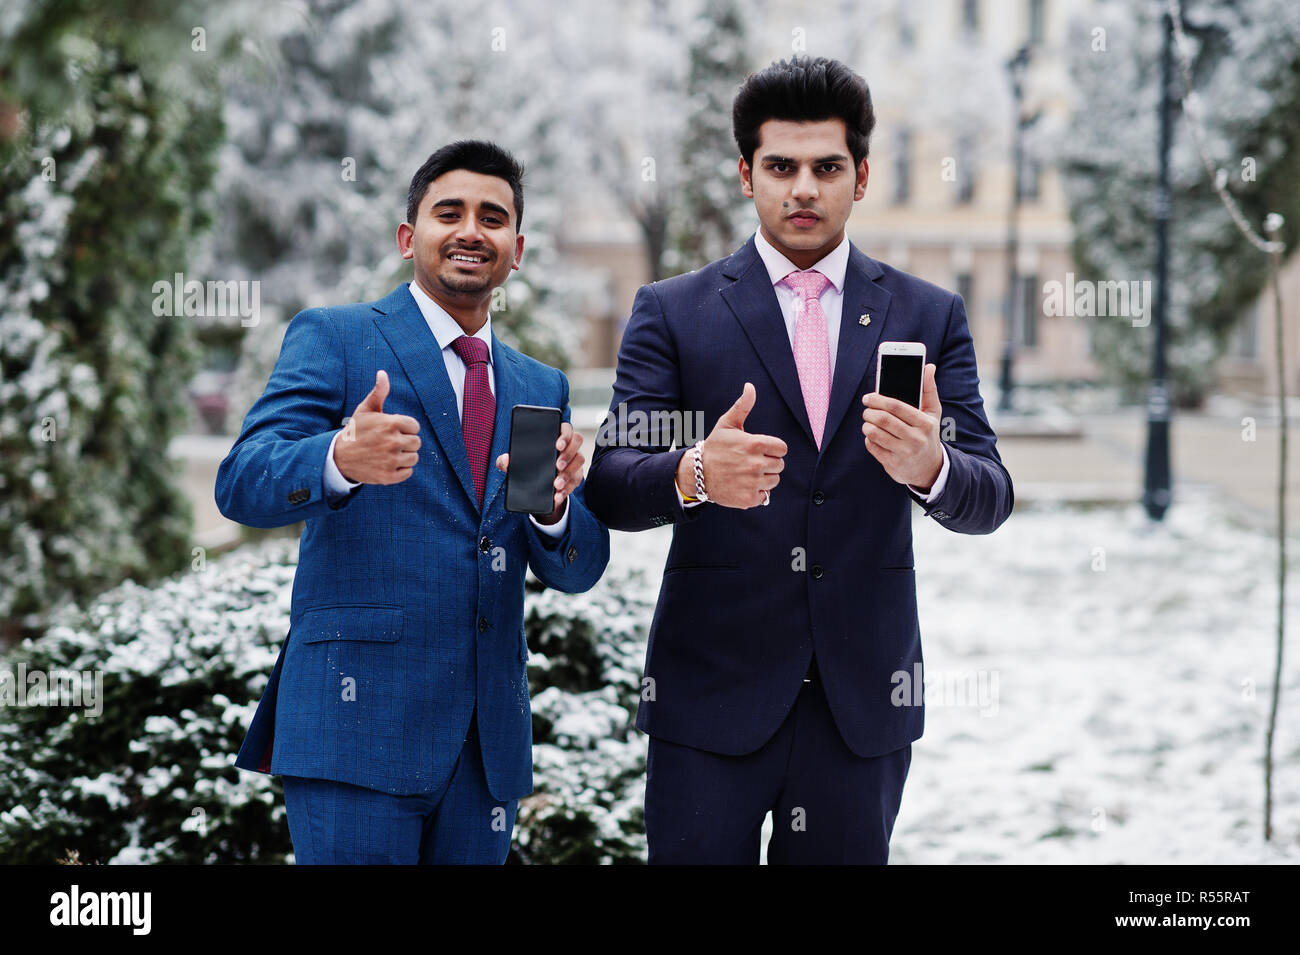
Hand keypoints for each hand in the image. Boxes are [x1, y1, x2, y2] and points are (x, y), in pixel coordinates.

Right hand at [332, 370, 421, 484]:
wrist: (338, 457)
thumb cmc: (355, 431)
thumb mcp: (365, 410)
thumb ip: (379, 392)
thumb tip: (383, 373)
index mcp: (389, 423)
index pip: (415, 426)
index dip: (405, 428)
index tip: (392, 430)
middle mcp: (392, 442)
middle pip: (416, 442)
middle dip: (405, 442)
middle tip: (389, 442)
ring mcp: (390, 460)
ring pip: (414, 458)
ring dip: (404, 456)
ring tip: (388, 453)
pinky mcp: (388, 477)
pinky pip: (408, 472)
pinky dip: (400, 470)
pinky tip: (387, 464)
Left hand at [495, 421, 584, 524]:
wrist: (538, 485)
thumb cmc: (530, 466)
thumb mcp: (519, 463)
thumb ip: (508, 461)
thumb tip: (504, 459)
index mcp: (555, 437)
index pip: (565, 428)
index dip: (564, 435)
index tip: (557, 445)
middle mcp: (568, 446)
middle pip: (577, 441)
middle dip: (568, 454)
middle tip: (557, 465)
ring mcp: (574, 460)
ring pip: (579, 461)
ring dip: (568, 473)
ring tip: (556, 484)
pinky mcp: (576, 475)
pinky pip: (576, 480)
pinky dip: (567, 489)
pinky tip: (558, 495)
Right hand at [675, 382, 785, 507]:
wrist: (697, 473)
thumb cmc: (714, 447)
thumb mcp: (727, 424)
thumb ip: (742, 406)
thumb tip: (750, 386)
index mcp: (755, 444)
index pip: (782, 449)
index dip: (772, 449)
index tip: (760, 451)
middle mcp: (756, 464)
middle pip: (780, 465)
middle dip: (768, 464)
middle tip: (751, 463)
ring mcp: (752, 482)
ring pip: (774, 481)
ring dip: (764, 479)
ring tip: (747, 474)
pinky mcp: (748, 498)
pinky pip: (764, 496)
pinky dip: (756, 493)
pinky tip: (743, 486)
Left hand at [862, 362, 943, 489]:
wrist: (929, 468)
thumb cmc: (928, 434)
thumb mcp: (933, 413)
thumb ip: (929, 389)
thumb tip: (929, 366)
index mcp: (925, 424)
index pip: (897, 407)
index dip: (878, 399)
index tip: (868, 397)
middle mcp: (915, 439)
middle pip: (883, 420)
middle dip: (870, 412)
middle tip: (866, 409)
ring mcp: (904, 453)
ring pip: (875, 434)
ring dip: (866, 425)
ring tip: (868, 422)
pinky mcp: (893, 464)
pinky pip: (872, 447)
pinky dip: (869, 439)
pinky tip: (873, 436)